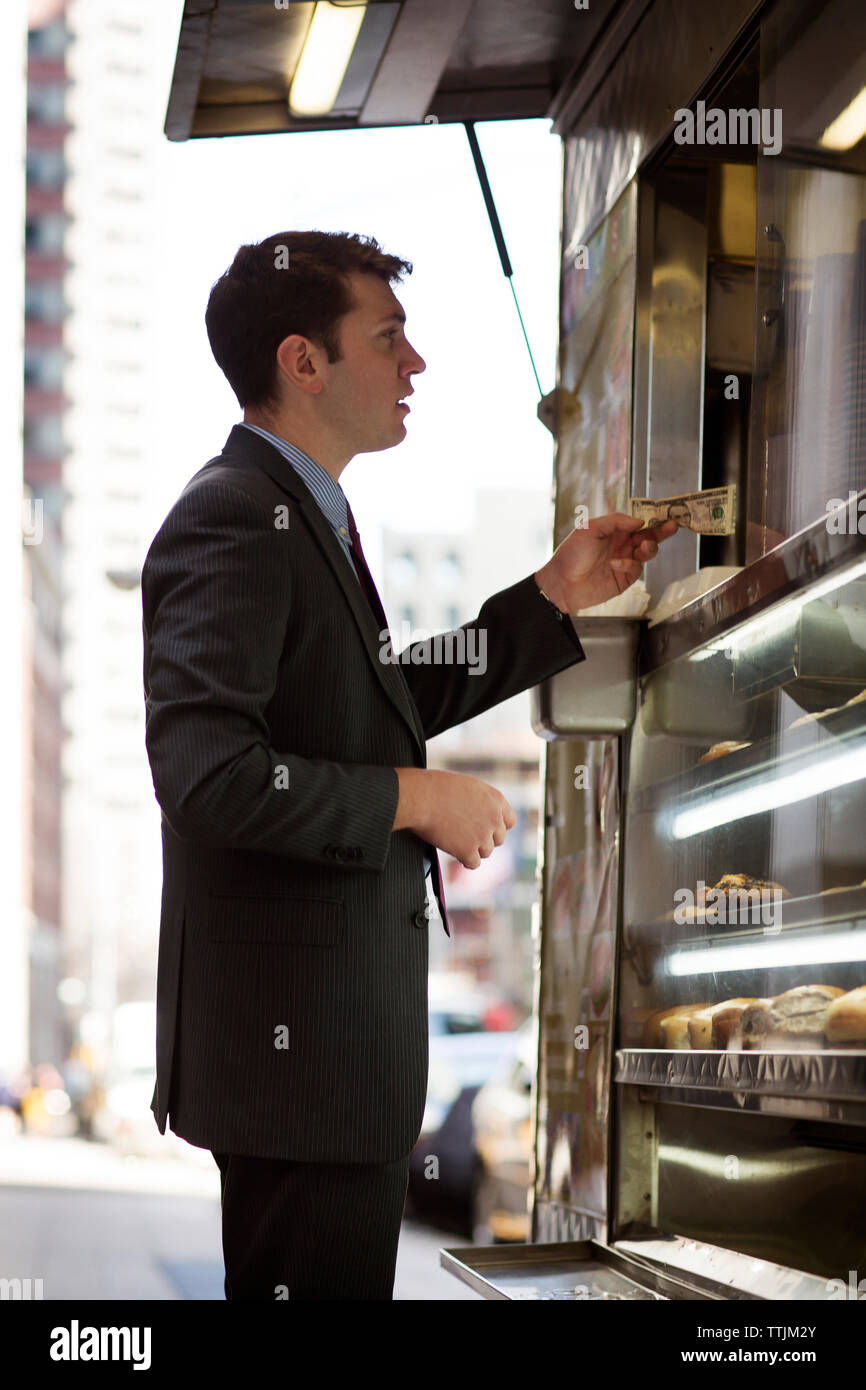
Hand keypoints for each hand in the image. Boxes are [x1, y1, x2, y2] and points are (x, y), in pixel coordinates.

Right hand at [393, 768, 515, 870]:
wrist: (422, 798)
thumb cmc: (436, 787)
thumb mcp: (468, 786)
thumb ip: (481, 801)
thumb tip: (481, 814)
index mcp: (495, 799)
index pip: (509, 821)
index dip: (497, 826)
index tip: (488, 830)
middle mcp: (494, 818)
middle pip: (499, 839)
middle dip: (485, 839)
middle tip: (469, 837)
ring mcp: (482, 836)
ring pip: (486, 852)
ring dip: (474, 849)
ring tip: (458, 843)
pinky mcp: (468, 850)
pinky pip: (473, 863)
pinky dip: (465, 860)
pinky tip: (457, 854)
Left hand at [534, 513, 677, 612]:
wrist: (561, 583)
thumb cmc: (570, 554)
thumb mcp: (589, 529)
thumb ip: (615, 521)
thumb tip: (639, 521)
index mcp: (613, 530)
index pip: (638, 521)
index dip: (652, 517)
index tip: (665, 513)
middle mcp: (621, 544)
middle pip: (648, 535)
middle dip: (661, 531)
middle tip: (672, 526)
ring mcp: (624, 561)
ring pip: (647, 552)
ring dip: (649, 547)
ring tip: (643, 546)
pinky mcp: (624, 578)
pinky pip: (636, 568)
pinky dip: (629, 564)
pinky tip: (615, 564)